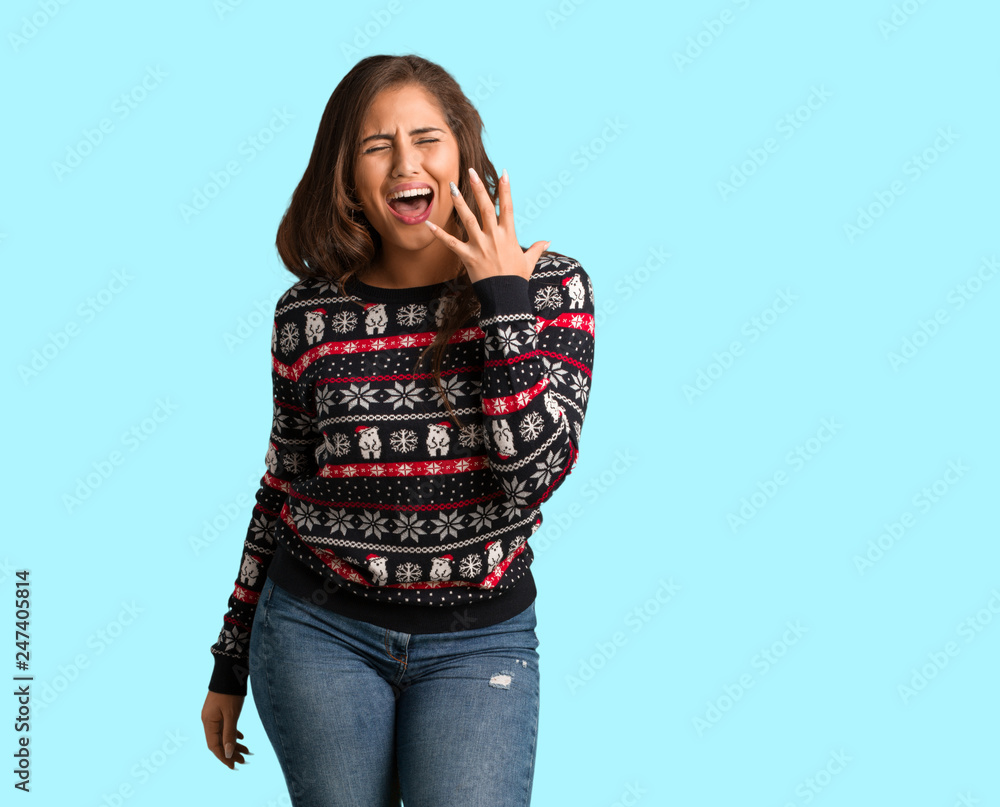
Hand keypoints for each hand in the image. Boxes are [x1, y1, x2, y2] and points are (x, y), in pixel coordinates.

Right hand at [201, 691, 250, 769]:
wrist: (229, 671)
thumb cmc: (230, 692)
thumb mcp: (232, 715)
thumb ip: (229, 734)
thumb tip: (228, 753)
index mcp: (208, 722)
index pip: (214, 746)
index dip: (224, 757)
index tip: (234, 766)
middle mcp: (208, 720)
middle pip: (218, 742)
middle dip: (230, 752)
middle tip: (243, 760)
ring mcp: (213, 715)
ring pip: (222, 734)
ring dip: (233, 743)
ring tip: (246, 751)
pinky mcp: (219, 710)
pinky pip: (225, 726)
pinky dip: (233, 733)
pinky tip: (241, 737)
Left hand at [425, 167, 548, 284]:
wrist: (506, 297)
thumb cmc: (517, 279)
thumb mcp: (529, 262)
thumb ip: (537, 249)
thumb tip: (548, 240)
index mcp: (509, 235)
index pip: (507, 207)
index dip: (506, 189)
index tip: (503, 173)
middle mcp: (494, 237)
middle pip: (485, 207)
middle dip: (479, 188)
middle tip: (471, 172)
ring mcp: (480, 245)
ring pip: (468, 219)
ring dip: (459, 202)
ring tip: (451, 187)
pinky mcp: (468, 256)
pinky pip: (451, 243)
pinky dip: (439, 234)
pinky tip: (429, 224)